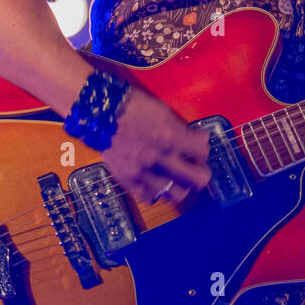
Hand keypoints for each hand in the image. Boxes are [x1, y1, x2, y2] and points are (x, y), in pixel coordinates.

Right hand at [101, 86, 211, 204]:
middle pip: (197, 179)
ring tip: (179, 179)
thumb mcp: (163, 112)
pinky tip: (157, 184)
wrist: (100, 114)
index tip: (200, 147)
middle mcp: (160, 158)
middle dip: (203, 174)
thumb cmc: (132, 107)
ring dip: (182, 186)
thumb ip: (180, 129)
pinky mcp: (128, 180)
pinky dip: (157, 192)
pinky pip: (150, 197)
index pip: (203, 151)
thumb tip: (196, 139)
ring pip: (176, 194)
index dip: (204, 149)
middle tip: (200, 170)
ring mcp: (144, 172)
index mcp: (170, 137)